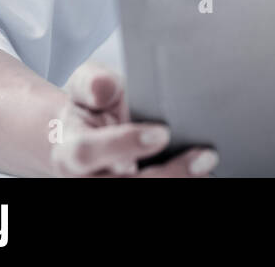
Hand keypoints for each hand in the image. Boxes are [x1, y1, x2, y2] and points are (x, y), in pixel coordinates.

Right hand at [47, 61, 218, 176]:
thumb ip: (93, 83)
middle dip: (166, 173)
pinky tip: (201, 172)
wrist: (86, 131)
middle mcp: (83, 179)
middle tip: (204, 156)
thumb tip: (101, 87)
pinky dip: (179, 181)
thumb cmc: (92, 106)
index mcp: (67, 148)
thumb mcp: (87, 85)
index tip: (163, 133)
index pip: (87, 153)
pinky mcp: (125, 188)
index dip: (124, 144)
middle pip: (120, 185)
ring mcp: (103, 186)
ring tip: (208, 164)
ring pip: (141, 191)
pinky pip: (155, 188)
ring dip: (178, 180)